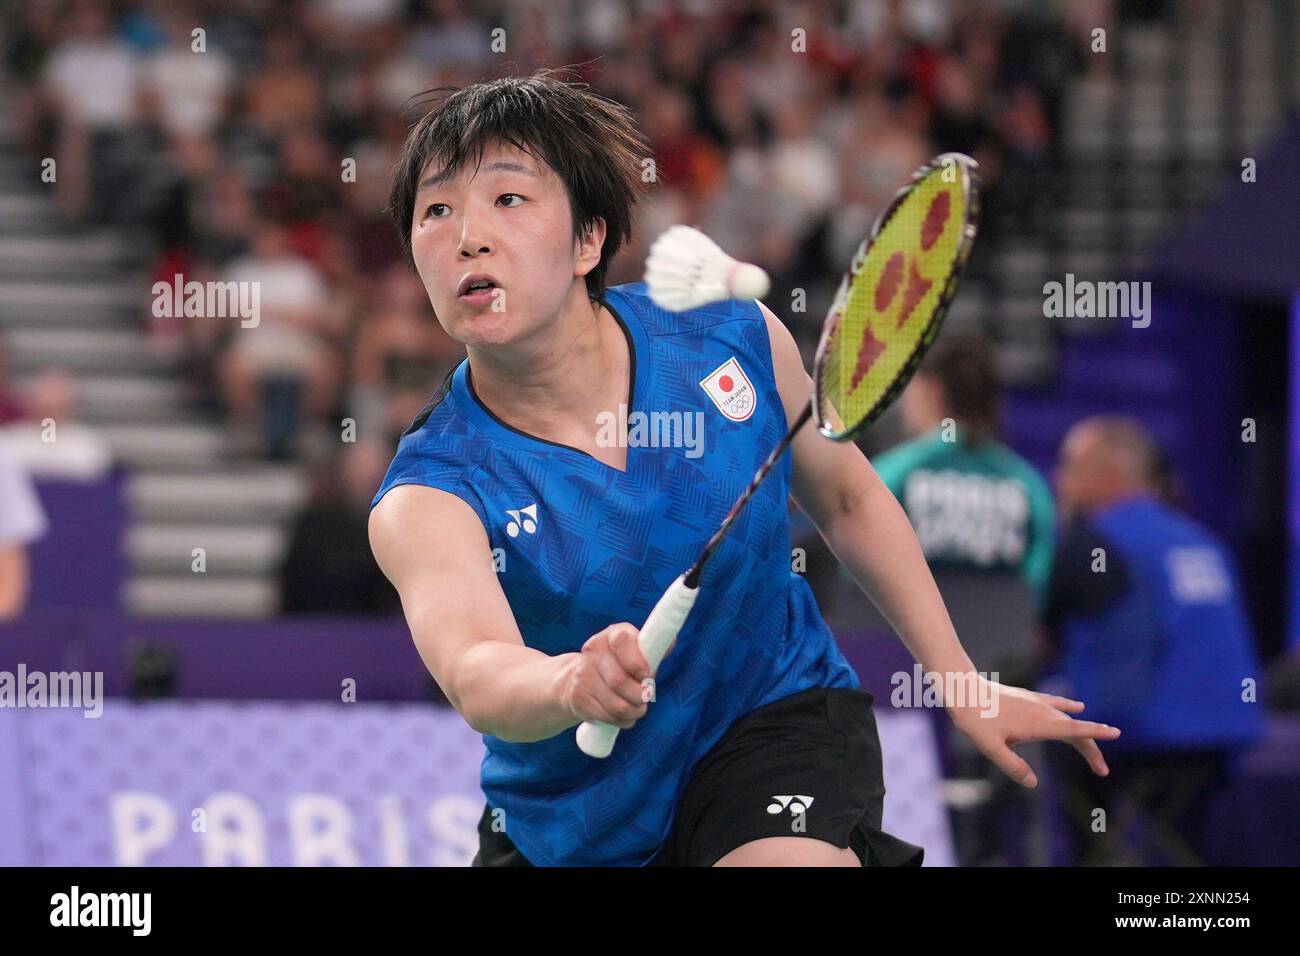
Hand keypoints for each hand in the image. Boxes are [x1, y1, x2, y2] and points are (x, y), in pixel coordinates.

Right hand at [558, 623, 663, 728]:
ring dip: (633, 712)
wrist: (576, 678)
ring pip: (615, 704)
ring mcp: (582, 674)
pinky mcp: (577, 696)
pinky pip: (606, 716)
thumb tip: (669, 644)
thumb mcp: (635, 652)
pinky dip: (620, 721)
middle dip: (639, 695)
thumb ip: (652, 650)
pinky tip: (623, 716)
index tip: (647, 676)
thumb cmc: (618, 664)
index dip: (637, 662)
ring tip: (637, 709)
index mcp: (612, 635)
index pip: (622, 642)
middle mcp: (594, 650)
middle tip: (646, 698)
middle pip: (619, 680)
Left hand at [947, 676, 1120, 787]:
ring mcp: (1035, 702)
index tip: (1116, 733)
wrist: (962, 689)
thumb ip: (1013, 766)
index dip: (1095, 734)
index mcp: (1037, 724)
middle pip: (1075, 730)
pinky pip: (1055, 703)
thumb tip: (1034, 784)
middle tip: (1102, 770)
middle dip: (1091, 748)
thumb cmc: (974, 720)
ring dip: (1081, 733)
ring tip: (1093, 749)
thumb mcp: (990, 748)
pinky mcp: (1027, 697)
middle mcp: (1042, 711)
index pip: (1074, 731)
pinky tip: (1078, 706)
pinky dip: (1069, 708)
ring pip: (1066, 718)